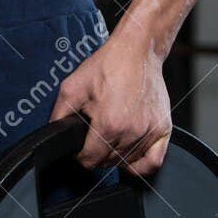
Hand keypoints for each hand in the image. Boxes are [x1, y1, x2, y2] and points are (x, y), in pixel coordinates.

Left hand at [49, 29, 171, 175]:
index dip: (79, 155)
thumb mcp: (72, 87)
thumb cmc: (108, 65)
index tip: (79, 147)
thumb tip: (54, 134)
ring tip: (110, 137)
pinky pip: (153, 162)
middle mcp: (131, 132)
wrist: (137, 51)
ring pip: (127, 163)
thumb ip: (59, 115)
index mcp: (108, 124)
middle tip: (94, 136)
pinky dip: (140, 166)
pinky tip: (130, 158)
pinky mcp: (163, 129)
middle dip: (96, 154)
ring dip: (115, 156)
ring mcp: (149, 132)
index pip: (89, 160)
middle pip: (107, 163)